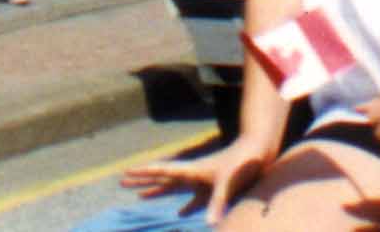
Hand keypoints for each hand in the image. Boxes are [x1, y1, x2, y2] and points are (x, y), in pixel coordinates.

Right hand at [121, 137, 268, 221]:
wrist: (257, 154)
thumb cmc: (241, 165)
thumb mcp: (227, 184)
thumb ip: (217, 203)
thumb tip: (210, 225)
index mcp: (192, 170)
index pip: (162, 170)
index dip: (144, 172)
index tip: (125, 172)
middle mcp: (192, 174)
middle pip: (161, 177)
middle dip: (142, 180)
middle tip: (122, 181)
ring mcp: (201, 182)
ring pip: (173, 188)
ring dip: (156, 191)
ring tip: (140, 196)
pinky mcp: (212, 189)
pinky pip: (192, 200)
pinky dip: (183, 207)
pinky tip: (180, 214)